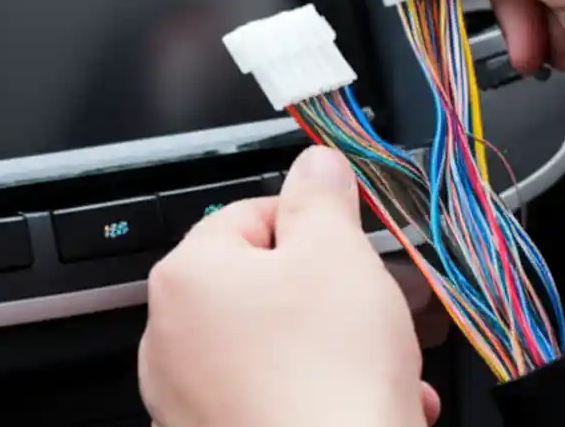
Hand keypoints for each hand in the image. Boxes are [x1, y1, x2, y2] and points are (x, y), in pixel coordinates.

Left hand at [139, 146, 439, 426]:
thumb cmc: (326, 379)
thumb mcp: (337, 255)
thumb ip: (321, 196)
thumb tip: (315, 162)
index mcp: (188, 276)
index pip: (249, 216)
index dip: (312, 225)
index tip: (354, 242)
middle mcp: (171, 338)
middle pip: (264, 289)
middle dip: (335, 299)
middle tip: (384, 310)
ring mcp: (186, 400)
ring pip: (277, 352)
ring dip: (340, 354)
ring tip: (393, 372)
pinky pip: (273, 404)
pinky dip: (321, 400)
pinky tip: (376, 411)